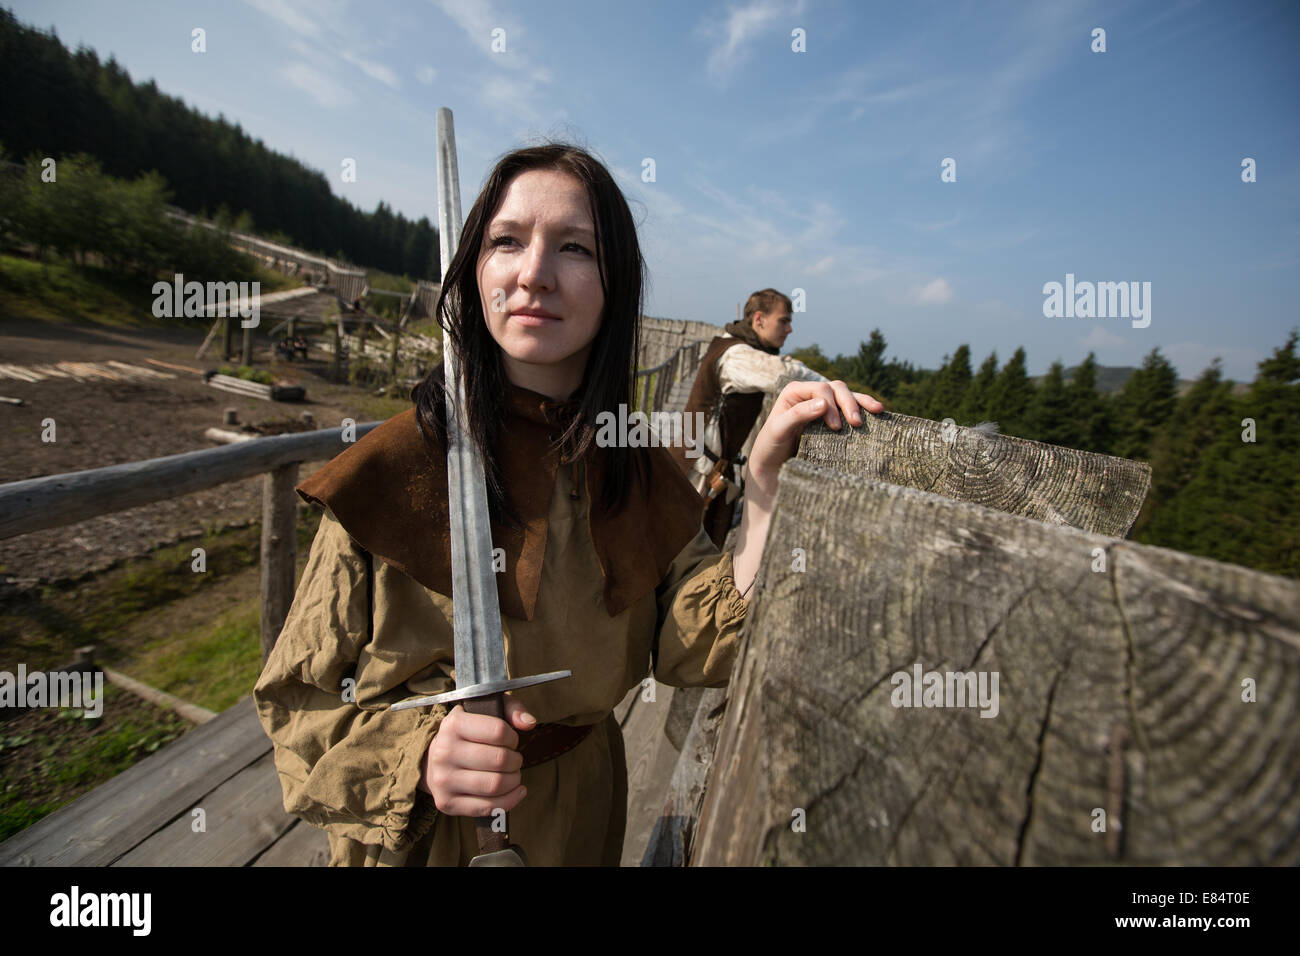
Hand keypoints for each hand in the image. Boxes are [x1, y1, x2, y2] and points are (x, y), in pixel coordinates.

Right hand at [417, 695, 535, 816]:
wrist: (432, 759)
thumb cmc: (467, 733)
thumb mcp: (486, 709)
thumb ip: (511, 708)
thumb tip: (529, 723)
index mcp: (453, 724)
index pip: (498, 731)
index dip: (513, 738)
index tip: (511, 741)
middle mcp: (444, 752)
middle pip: (499, 760)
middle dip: (516, 761)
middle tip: (515, 760)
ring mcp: (443, 780)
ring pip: (495, 785)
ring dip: (514, 780)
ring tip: (513, 774)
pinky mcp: (446, 803)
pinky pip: (487, 808)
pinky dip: (509, 801)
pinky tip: (516, 791)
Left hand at [745, 380, 881, 501]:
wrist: (773, 465)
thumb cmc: (770, 447)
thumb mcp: (778, 430)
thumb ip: (797, 415)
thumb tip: (823, 403)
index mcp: (795, 392)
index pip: (820, 389)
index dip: (830, 404)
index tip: (835, 427)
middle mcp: (810, 394)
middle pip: (836, 389)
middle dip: (849, 403)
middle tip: (857, 423)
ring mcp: (822, 405)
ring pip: (846, 395)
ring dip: (862, 402)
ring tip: (877, 410)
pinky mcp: (832, 417)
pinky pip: (850, 407)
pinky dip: (864, 408)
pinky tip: (877, 413)